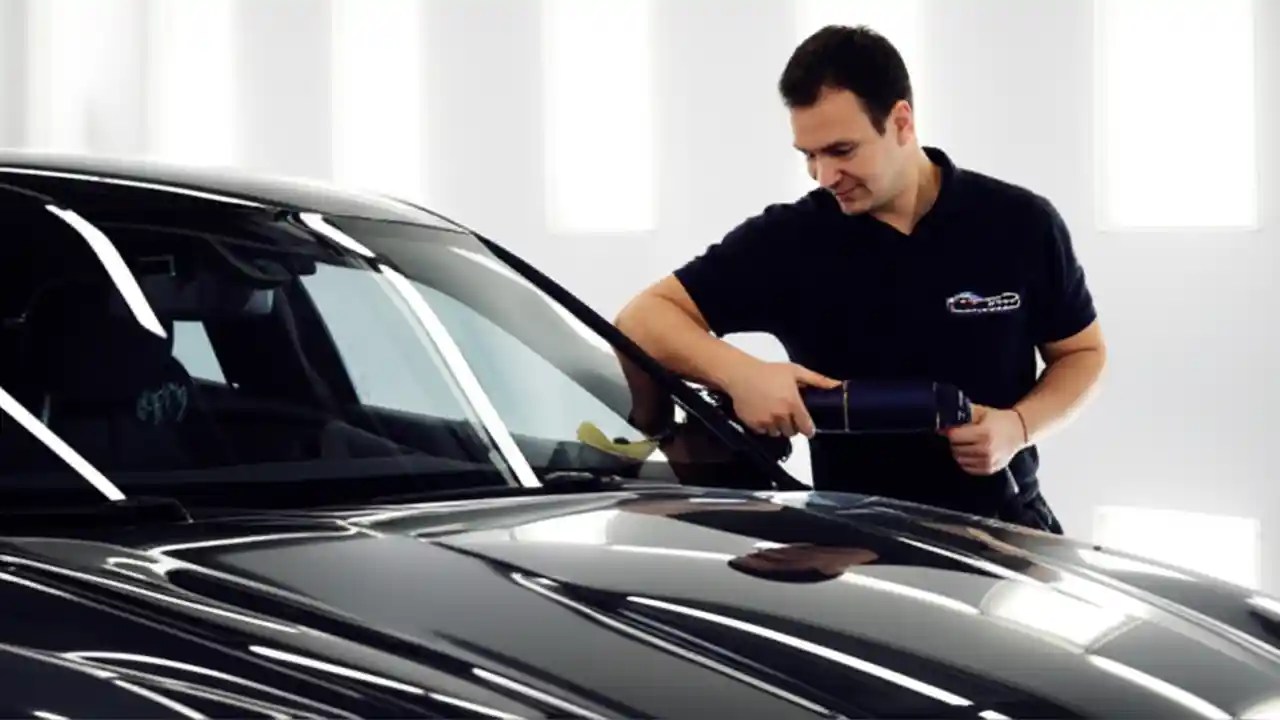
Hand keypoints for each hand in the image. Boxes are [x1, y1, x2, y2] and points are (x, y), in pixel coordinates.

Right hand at [721, 360, 839, 437]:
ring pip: (777, 434)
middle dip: (792, 426)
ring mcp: (766, 422)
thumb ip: (817, 380)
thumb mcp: (795, 371)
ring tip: (774, 414)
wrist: (740, 374)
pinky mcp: (753, 424)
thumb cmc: (769, 371)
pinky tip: (763, 414)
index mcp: (793, 404)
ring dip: (778, 427)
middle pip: (791, 432)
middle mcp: (780, 416)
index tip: (807, 427)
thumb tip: (837, 385)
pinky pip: (763, 432)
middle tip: (788, 414)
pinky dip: (764, 426)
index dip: (808, 429)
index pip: (806, 428)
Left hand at [941, 404, 1026, 475]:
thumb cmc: (998, 420)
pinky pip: (968, 468)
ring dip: (959, 451)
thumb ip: (963, 415)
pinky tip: (971, 452)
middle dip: (954, 441)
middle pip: (955, 448)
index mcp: (984, 433)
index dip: (949, 431)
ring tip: (967, 443)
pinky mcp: (990, 469)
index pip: (954, 436)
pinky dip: (966, 460)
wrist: (1019, 432)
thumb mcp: (981, 412)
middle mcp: (986, 449)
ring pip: (959, 459)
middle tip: (960, 436)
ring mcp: (988, 461)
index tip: (950, 428)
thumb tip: (943, 423)